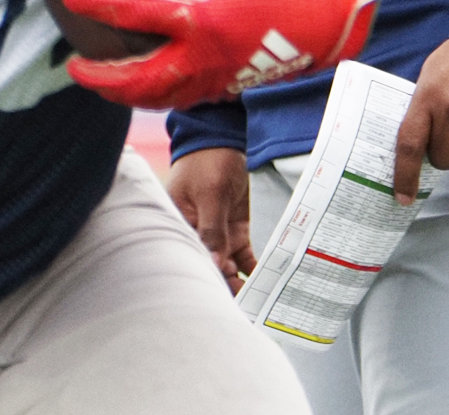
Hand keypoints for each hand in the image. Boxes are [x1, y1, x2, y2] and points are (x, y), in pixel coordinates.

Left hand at [63, 0, 379, 109]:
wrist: (327, 14)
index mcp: (205, 19)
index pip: (139, 13)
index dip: (99, 5)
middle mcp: (207, 56)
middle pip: (141, 81)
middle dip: (102, 77)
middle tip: (75, 65)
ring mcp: (218, 78)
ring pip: (160, 98)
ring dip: (125, 93)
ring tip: (102, 82)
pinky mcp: (229, 87)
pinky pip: (183, 97)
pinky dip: (157, 93)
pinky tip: (145, 80)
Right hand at [167, 146, 254, 290]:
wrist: (222, 140)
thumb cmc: (206, 161)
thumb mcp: (210, 193)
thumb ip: (212, 230)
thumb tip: (215, 264)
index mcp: (181, 227)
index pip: (191, 261)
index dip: (205, 283)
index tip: (222, 303)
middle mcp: (197, 237)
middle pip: (210, 271)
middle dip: (226, 290)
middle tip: (248, 308)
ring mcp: (217, 237)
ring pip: (228, 270)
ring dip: (242, 285)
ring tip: (260, 301)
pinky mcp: (233, 234)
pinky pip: (243, 259)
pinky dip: (254, 271)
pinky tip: (267, 282)